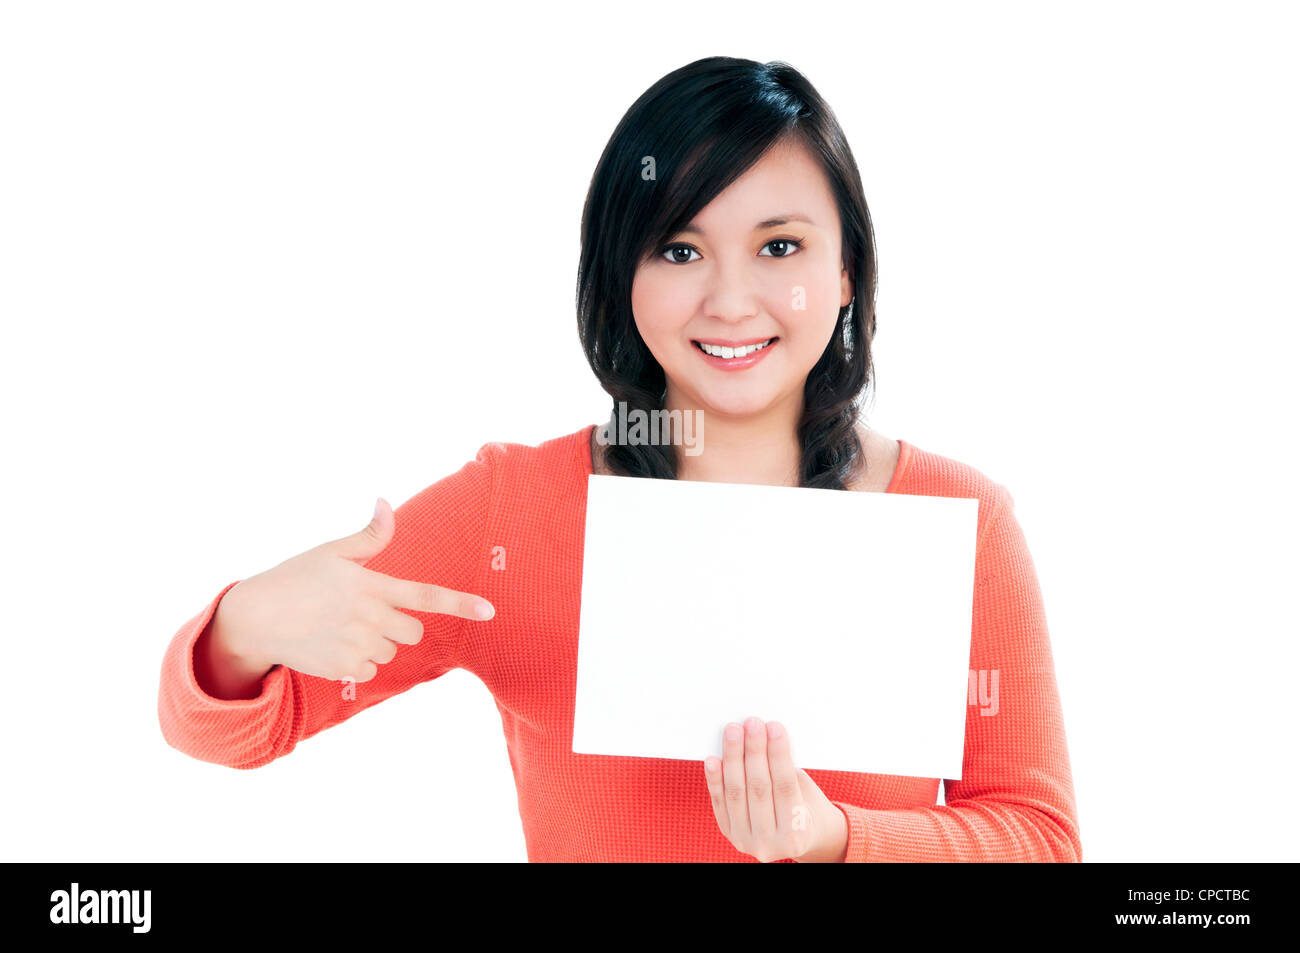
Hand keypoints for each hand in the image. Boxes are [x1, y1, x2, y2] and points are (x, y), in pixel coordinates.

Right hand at [212, 497, 495, 682]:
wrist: (254, 620)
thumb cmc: (295, 578)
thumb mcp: (331, 552)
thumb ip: (369, 536)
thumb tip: (385, 502)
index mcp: (371, 586)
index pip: (426, 596)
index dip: (461, 603)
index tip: (490, 611)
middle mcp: (369, 618)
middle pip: (413, 630)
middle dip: (398, 623)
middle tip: (363, 610)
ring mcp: (357, 646)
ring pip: (391, 650)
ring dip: (376, 641)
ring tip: (339, 626)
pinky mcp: (345, 669)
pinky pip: (371, 669)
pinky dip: (358, 661)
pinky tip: (331, 645)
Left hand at [704, 716, 847, 862]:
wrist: (796, 839)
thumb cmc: (804, 807)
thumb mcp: (806, 792)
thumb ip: (786, 769)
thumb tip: (765, 736)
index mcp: (797, 834)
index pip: (785, 786)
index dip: (779, 754)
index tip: (774, 727)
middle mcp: (770, 843)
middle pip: (759, 788)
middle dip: (754, 751)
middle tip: (752, 723)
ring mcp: (746, 840)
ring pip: (736, 792)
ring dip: (733, 757)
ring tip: (734, 731)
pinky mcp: (729, 833)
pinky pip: (719, 802)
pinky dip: (714, 779)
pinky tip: (713, 759)